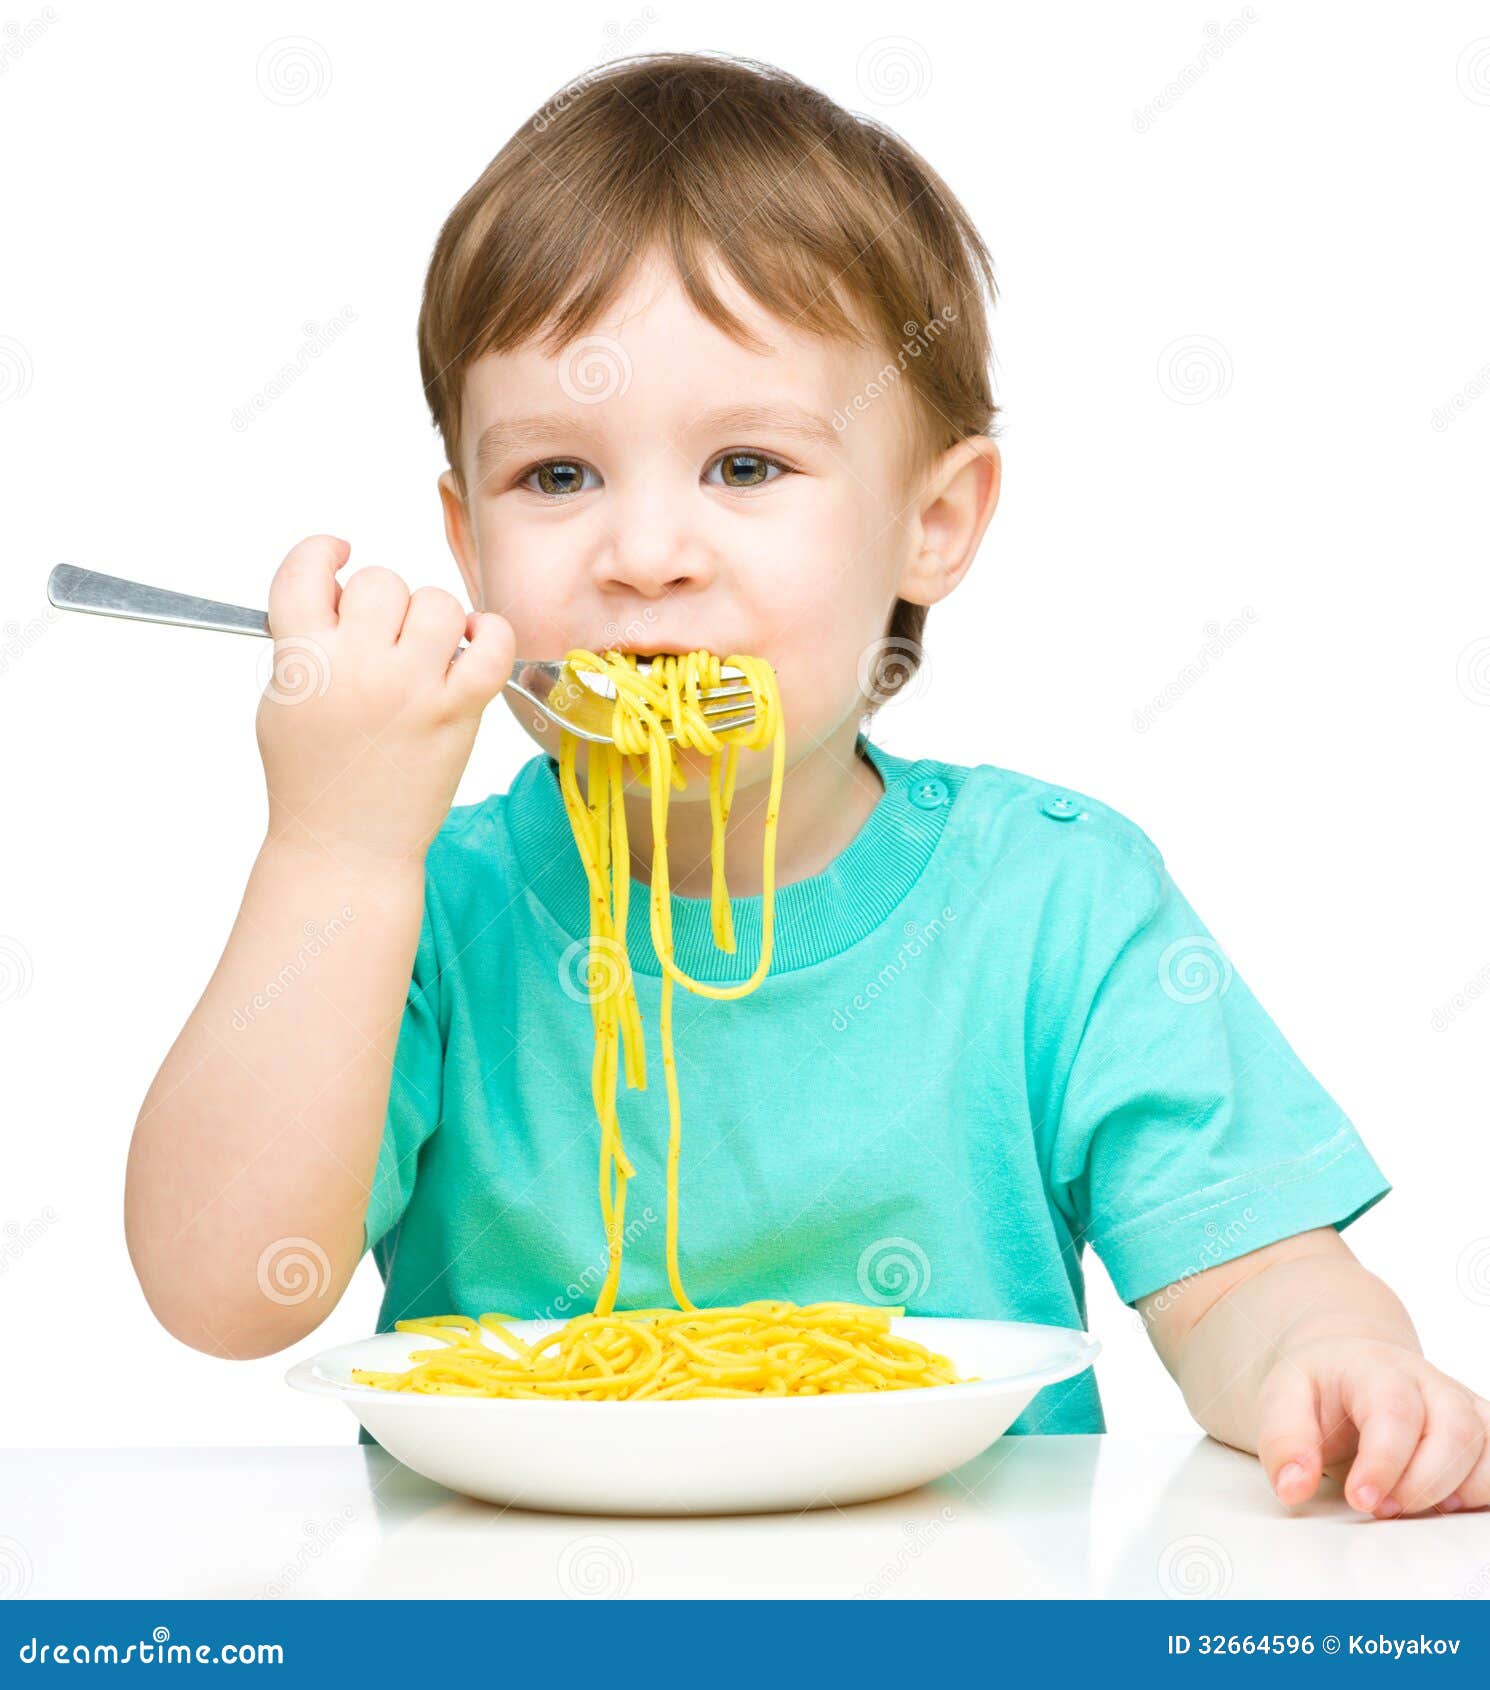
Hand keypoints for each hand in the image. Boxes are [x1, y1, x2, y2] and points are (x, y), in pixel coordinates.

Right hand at [257, 534, 515, 864]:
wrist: (346, 846)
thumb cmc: (313, 778)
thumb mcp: (282, 702)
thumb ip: (301, 643)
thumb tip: (334, 593)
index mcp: (304, 661)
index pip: (304, 571)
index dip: (321, 553)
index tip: (337, 555)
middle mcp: (359, 668)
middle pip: (381, 581)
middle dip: (381, 600)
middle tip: (381, 635)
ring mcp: (412, 690)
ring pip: (436, 602)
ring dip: (432, 615)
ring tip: (423, 647)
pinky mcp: (457, 713)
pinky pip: (493, 646)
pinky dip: (490, 633)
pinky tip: (473, 641)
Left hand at [1256, 1335, 1489, 1516]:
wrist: (1349, 1367)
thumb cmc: (1320, 1388)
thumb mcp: (1282, 1400)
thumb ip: (1283, 1440)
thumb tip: (1293, 1487)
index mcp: (1375, 1367)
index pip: (1395, 1408)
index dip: (1384, 1460)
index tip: (1361, 1499)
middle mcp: (1428, 1382)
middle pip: (1455, 1430)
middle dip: (1422, 1483)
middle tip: (1379, 1509)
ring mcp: (1460, 1405)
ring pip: (1488, 1448)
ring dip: (1458, 1491)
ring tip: (1409, 1506)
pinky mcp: (1481, 1431)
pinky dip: (1482, 1492)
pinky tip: (1446, 1503)